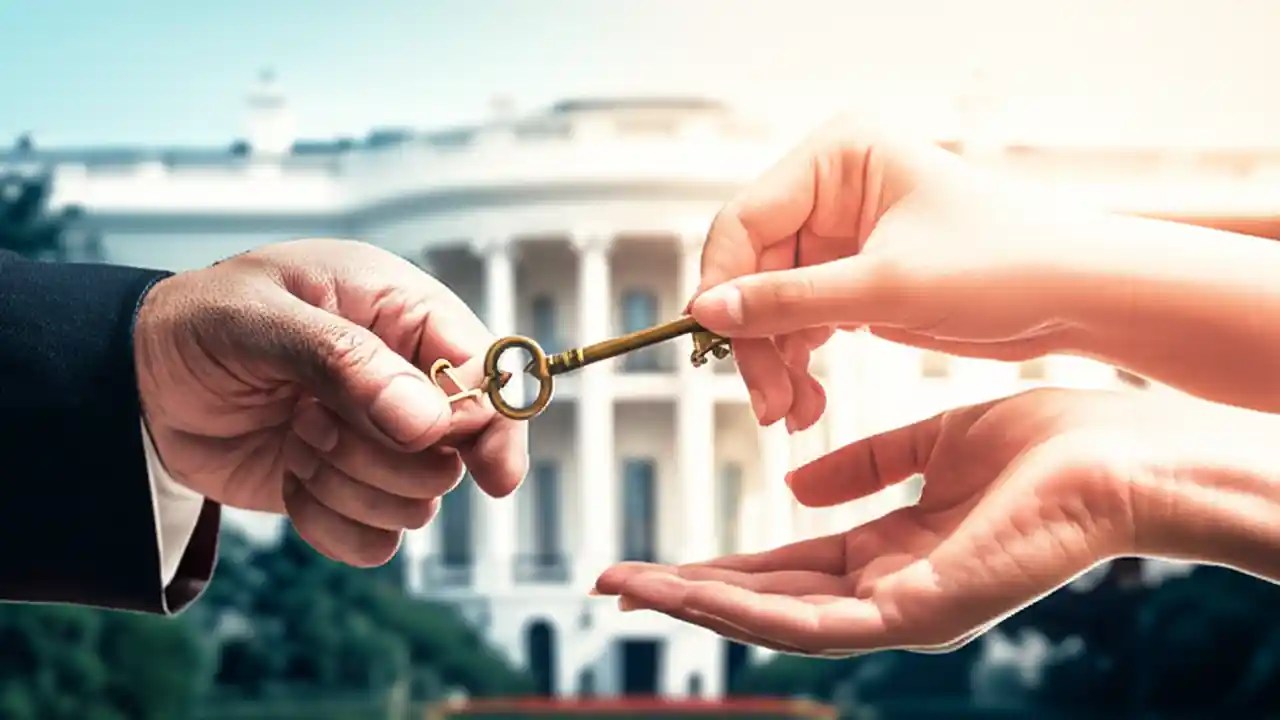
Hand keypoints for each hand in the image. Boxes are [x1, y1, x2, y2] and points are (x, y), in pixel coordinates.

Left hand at [133, 239, 527, 566]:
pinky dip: (332, 525)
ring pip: (420, 503)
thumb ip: (346, 360)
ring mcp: (381, 439)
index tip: (476, 465)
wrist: (139, 384)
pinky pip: (378, 541)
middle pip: (456, 451)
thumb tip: (427, 420)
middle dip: (382, 453)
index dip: (489, 422)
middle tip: (313, 420)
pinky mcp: (352, 490)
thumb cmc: (201, 324)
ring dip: (348, 486)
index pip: (487, 373)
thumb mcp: (260, 319)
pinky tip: (294, 482)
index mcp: (402, 312)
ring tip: (296, 441)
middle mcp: (406, 378)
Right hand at [593, 388, 1252, 656]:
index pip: (784, 571)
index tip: (659, 556)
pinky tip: (694, 593)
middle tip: (613, 585)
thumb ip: (864, 466)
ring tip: (627, 591)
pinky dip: (749, 608)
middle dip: (686, 595)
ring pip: (778, 621)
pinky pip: (819, 619)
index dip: (716, 566)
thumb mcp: (926, 447)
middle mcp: (888, 594)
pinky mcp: (920, 613)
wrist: (1120, 454)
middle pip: (767, 603)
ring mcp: (903, 611)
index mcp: (890, 557)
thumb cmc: (1043, 446)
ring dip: (696, 607)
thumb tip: (796, 482)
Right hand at [687, 116, 1108, 430]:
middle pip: (754, 267)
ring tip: (790, 412)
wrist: (1077, 295)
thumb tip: (707, 311)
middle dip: (755, 337)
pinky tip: (807, 398)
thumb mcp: (885, 287)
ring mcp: (843, 232)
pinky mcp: (857, 273)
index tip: (711, 340)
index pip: (745, 219)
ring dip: (775, 358)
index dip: (721, 282)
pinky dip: (798, 360)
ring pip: (773, 300)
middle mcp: (834, 186)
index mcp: (839, 156)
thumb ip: (788, 301)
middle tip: (764, 402)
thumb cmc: (1002, 266)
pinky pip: (802, 317)